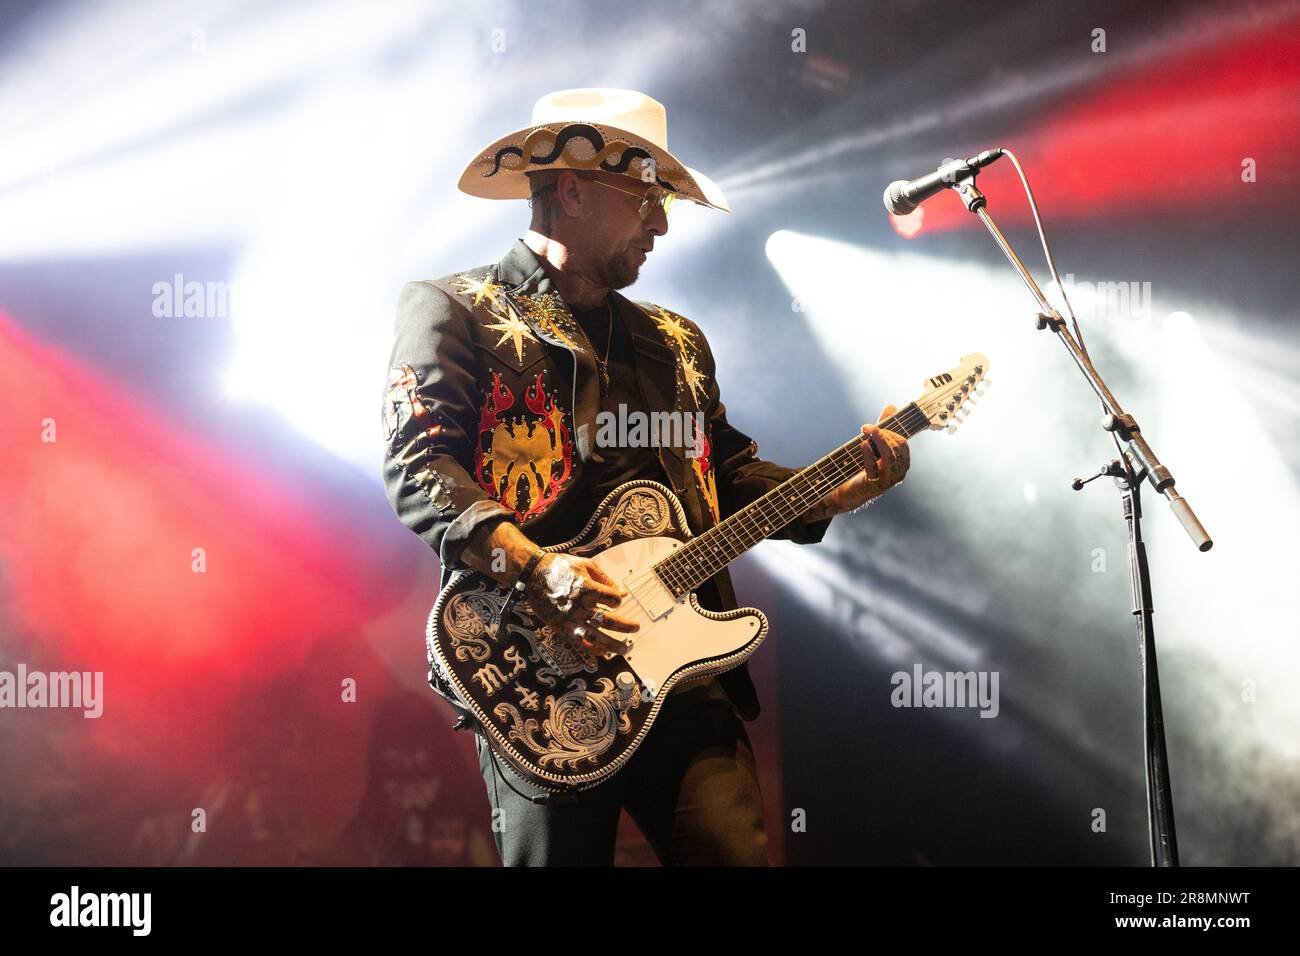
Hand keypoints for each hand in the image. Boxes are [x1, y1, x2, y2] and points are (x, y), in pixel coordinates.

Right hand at [523, 553, 639, 656]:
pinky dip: (592, 649)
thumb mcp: (585, 565)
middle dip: (625, 626)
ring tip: (624, 648)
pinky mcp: (561, 627)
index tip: (616, 599)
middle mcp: (579, 606)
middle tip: (636, 628)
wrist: (532, 574)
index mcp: (586, 588)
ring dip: (612, 644)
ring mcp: (570, 619)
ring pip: (595, 636)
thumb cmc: (560, 567)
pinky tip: (603, 652)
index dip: (617, 599)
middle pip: (608, 620)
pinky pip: (579, 643)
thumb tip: (622, 592)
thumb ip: (605, 579)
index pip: (612, 599)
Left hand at [827, 404, 910, 511]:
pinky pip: (874, 467)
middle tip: (867, 427)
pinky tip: (862, 444)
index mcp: (902, 462)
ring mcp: (887, 480)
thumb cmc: (865, 467)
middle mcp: (898, 472)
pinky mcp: (874, 485)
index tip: (874, 425)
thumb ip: (883, 427)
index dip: (889, 431)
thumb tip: (892, 406)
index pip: (902, 442)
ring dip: (877, 440)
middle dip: (882, 434)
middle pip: (896, 448)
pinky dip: (868, 454)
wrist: (851, 491)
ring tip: (866, 432)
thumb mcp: (874, 445)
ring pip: (889, 457)